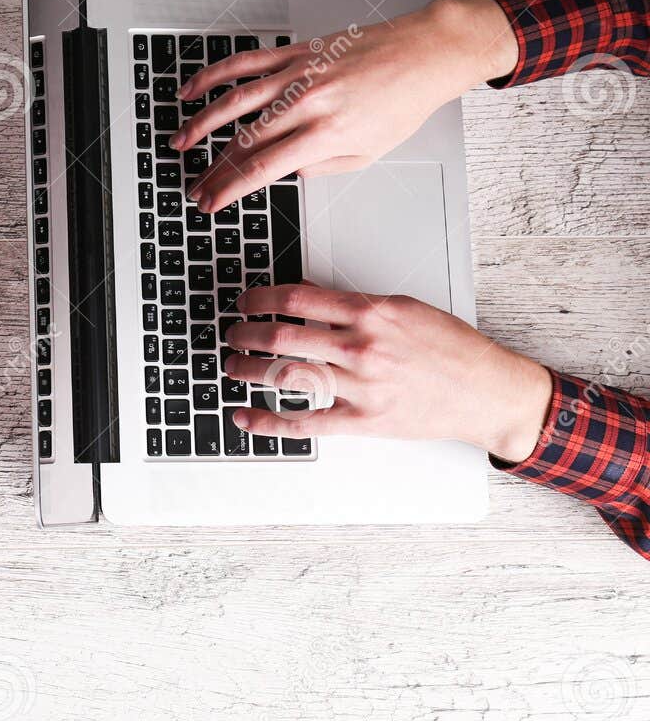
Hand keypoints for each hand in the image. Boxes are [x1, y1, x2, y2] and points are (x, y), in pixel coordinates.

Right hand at [172, 0, 518, 211]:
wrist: (423, 54)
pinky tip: (192, 90)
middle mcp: (306, 103)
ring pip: (234, 101)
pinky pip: (246, 62)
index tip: (211, 201)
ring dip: (201, 125)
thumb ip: (321, 167)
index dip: (230, 188)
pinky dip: (214, 76)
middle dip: (212, 169)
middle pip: (243, 141)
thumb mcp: (368, 153)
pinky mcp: (295, 53)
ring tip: (180, 142)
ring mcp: (297, 74)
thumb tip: (285, 172)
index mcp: (325, 134)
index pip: (263, 168)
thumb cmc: (402, 102)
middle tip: (194, 185)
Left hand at [222, 283, 551, 461]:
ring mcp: (361, 386)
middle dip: (246, 334)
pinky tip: (245, 416)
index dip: (260, 299)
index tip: (246, 302)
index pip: (297, 299)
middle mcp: (361, 347)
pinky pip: (305, 423)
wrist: (487, 391)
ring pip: (286, 376)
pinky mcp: (364, 421)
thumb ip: (356, 304)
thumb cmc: (450, 348)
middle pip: (282, 336)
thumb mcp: (404, 308)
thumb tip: (308, 297)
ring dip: (249, 371)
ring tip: (233, 366)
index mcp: (370, 313)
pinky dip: (268, 421)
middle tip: (233, 334)